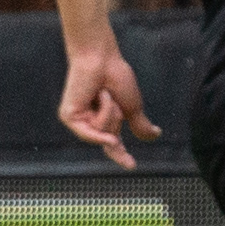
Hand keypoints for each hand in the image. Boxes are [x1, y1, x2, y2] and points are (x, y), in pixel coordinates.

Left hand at [56, 40, 160, 168]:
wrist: (101, 59)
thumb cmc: (116, 77)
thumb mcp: (133, 106)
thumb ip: (140, 124)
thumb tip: (155, 136)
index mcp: (105, 122)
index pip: (113, 145)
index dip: (122, 156)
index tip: (132, 166)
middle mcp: (90, 124)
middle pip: (111, 139)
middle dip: (114, 118)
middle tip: (106, 94)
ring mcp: (78, 122)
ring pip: (102, 133)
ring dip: (109, 111)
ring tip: (102, 92)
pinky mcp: (69, 117)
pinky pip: (90, 131)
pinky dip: (100, 118)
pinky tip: (101, 109)